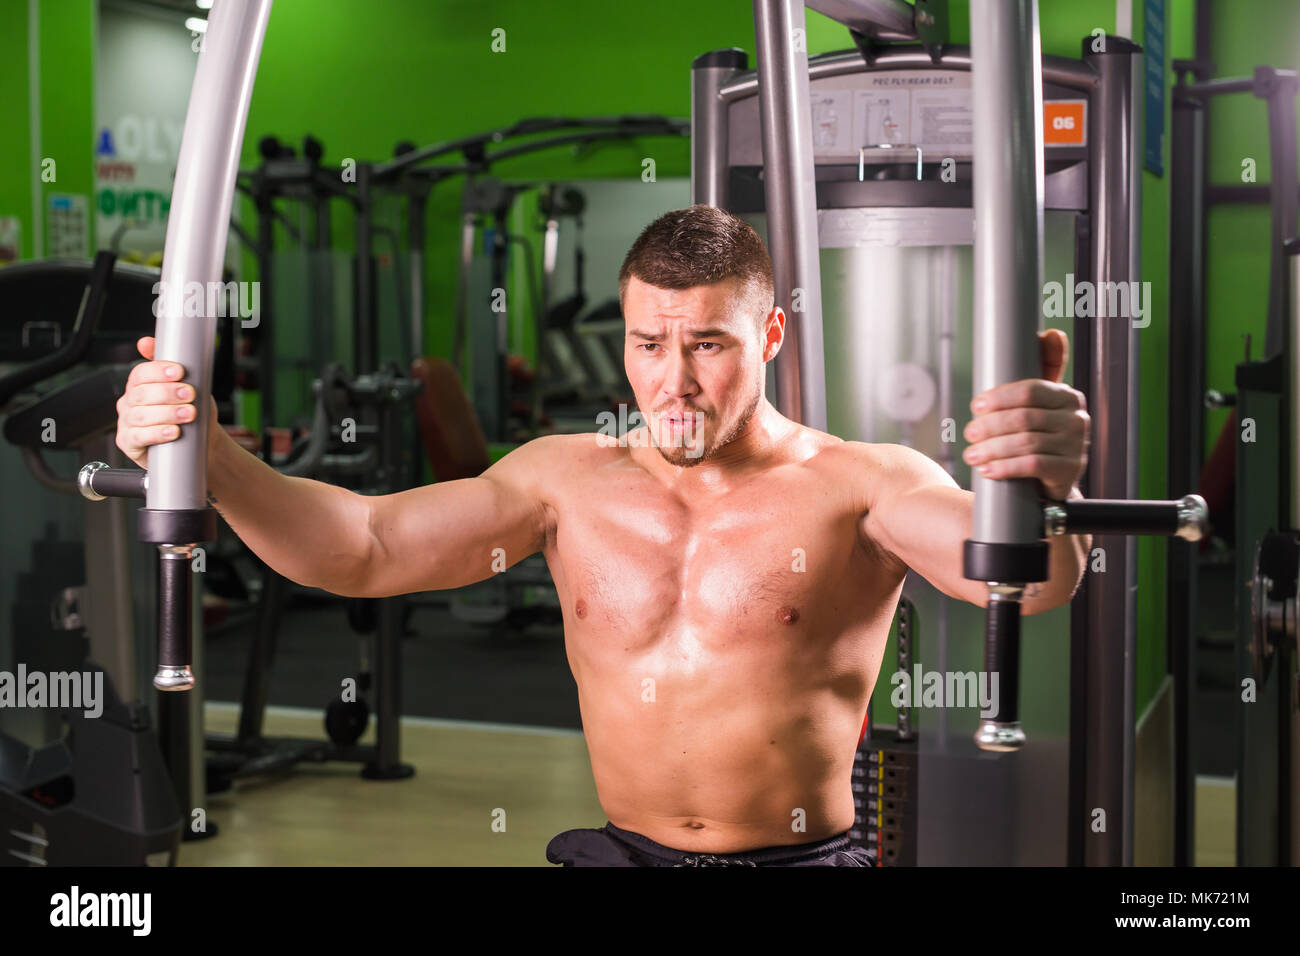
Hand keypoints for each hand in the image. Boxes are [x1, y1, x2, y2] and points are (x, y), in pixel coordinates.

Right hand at [115, 336, 218, 469]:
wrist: (198, 443)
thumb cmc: (190, 412)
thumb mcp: (185, 384)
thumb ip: (170, 363)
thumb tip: (145, 342)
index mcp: (138, 386)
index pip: (140, 373)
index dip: (159, 370)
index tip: (179, 372)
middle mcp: (129, 403)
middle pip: (141, 394)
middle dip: (168, 393)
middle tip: (190, 394)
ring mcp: (127, 424)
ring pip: (141, 416)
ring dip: (168, 413)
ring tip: (189, 413)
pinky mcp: (129, 444)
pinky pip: (139, 437)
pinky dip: (158, 433)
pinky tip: (173, 431)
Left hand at [961, 329, 1088, 500]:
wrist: (1050, 481)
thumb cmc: (1038, 436)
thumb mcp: (1038, 405)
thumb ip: (1039, 372)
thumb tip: (1052, 334)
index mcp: (1067, 396)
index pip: (1031, 390)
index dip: (1000, 397)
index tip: (976, 405)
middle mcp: (1077, 418)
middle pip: (1025, 417)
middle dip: (990, 426)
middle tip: (969, 433)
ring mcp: (1076, 445)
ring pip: (1027, 443)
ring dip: (992, 449)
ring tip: (971, 455)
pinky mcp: (1070, 470)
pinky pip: (1033, 465)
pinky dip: (1005, 467)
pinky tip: (987, 470)